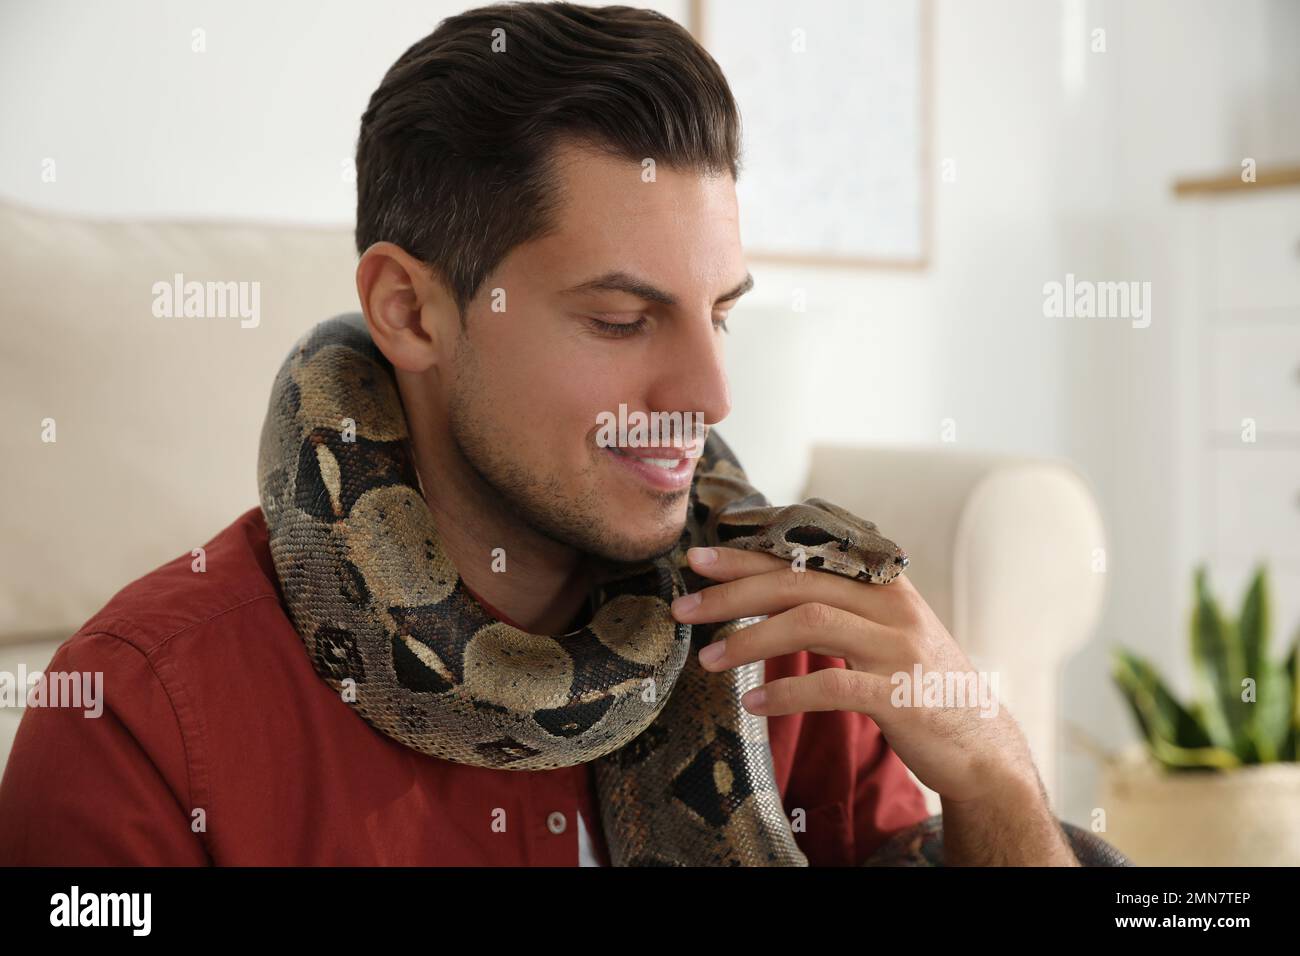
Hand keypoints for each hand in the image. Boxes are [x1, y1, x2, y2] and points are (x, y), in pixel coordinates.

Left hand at [671, 545, 1039, 803]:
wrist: (981, 745)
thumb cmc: (916, 685)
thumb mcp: (882, 632)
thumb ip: (837, 606)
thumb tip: (764, 590)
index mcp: (882, 583)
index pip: (803, 557)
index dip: (747, 556)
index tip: (698, 558)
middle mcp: (892, 605)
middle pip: (797, 582)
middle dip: (733, 593)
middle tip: (683, 607)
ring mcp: (899, 648)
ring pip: (810, 622)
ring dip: (748, 640)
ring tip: (706, 659)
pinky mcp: (901, 694)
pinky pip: (832, 685)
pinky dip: (786, 692)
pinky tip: (753, 703)